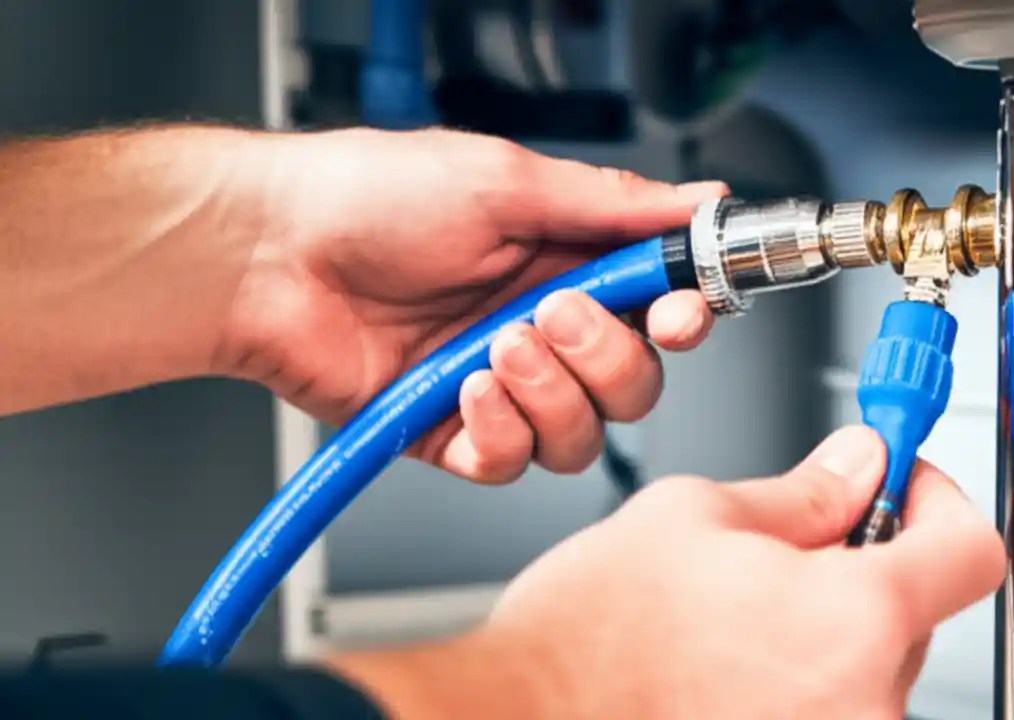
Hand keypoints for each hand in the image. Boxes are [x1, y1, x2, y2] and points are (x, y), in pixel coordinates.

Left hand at [220, 128, 726, 481]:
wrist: (266, 253)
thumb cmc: (367, 197)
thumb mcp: (506, 181)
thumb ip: (611, 203)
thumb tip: (697, 200)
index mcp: (564, 260)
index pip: (659, 306)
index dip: (681, 319)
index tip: (677, 315)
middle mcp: (540, 327)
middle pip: (633, 384)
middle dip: (608, 359)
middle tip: (555, 315)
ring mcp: (498, 385)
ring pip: (581, 434)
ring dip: (551, 395)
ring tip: (496, 348)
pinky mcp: (450, 432)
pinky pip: (509, 462)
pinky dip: (498, 431)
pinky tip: (462, 390)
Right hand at [329, 426, 1006, 719]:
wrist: (520, 717)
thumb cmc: (588, 637)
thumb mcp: (695, 516)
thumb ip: (804, 492)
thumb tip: (858, 466)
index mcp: (853, 618)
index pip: (970, 551)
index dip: (940, 503)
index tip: (906, 488)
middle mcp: (865, 703)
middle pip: (915, 614)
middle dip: (866, 567)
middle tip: (796, 543)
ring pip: (868, 670)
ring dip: (825, 632)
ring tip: (736, 619)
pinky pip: (830, 712)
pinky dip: (798, 684)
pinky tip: (730, 667)